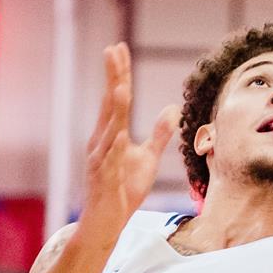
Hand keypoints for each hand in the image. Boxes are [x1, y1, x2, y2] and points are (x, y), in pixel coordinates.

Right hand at [81, 43, 180, 242]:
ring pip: (109, 130)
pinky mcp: (104, 180)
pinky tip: (120, 134)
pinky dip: (114, 147)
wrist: (105, 224)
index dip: (119, 73)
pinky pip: (109, 162)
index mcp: (110, 134)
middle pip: (109, 105)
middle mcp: (101, 142)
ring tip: (121, 87)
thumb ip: (158, 134)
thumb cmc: (122, 190)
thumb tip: (172, 109)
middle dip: (112, 78)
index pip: (115, 98)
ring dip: (115, 109)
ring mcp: (100, 160)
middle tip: (112, 51)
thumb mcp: (146, 158)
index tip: (119, 48)